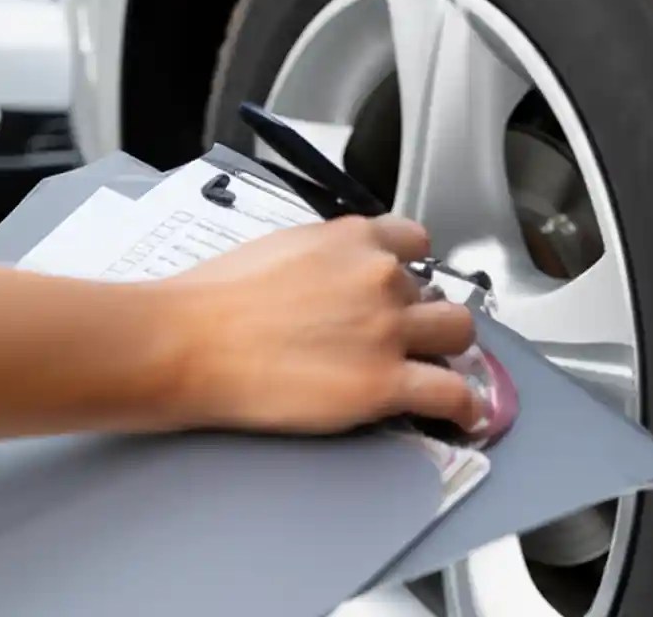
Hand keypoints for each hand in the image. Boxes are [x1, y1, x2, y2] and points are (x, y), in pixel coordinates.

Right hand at [151, 214, 482, 434]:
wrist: (188, 342)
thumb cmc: (213, 299)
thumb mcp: (281, 247)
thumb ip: (326, 256)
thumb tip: (336, 278)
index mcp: (353, 238)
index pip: (414, 240)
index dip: (413, 268)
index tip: (406, 286)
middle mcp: (380, 276)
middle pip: (436, 291)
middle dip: (425, 313)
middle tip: (406, 337)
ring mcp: (387, 329)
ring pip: (458, 333)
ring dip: (448, 351)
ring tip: (435, 369)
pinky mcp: (384, 382)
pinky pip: (452, 393)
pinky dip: (463, 405)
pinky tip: (463, 414)